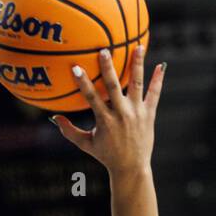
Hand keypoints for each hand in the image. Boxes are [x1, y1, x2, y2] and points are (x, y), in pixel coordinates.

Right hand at [52, 46, 162, 177]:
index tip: (76, 67)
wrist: (131, 168)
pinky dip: (158, 80)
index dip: (83, 82)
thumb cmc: (106, 155)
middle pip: (114, 86)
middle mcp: (121, 114)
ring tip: (139, 47)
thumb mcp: (86, 144)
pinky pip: (154, 94)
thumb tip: (55, 118)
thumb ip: (70, 131)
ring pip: (137, 85)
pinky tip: (161, 66)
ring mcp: (137, 113)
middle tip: (105, 50)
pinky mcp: (149, 115)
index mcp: (105, 121)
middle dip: (109, 68)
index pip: (91, 97)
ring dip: (137, 65)